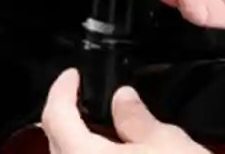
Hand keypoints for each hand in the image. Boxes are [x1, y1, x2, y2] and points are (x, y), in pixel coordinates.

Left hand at [40, 69, 207, 153]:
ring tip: (103, 133)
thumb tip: (123, 100)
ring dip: (76, 146)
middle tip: (85, 101)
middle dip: (66, 119)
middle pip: (56, 144)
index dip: (61, 90)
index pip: (56, 117)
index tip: (72, 77)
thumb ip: (137, 119)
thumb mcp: (169, 144)